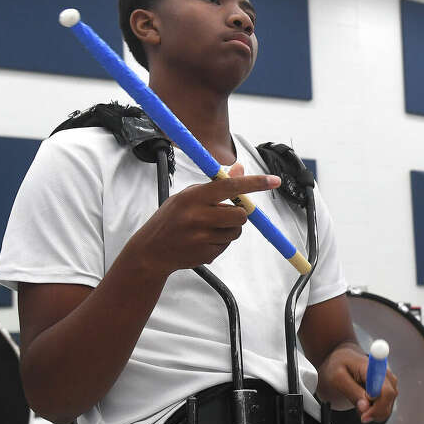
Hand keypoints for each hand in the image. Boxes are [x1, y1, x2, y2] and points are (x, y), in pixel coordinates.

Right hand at [125, 163, 279, 276]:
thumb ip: (215, 185)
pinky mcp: (206, 254)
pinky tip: (202, 241)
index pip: (230, 186)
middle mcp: (198, 217)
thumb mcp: (188, 196)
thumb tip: (240, 169)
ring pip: (236, 231)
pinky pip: (226, 246)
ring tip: (208, 228)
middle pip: (241, 214)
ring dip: (229, 229)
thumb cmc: (171, 218)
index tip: (273, 180)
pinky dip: (220, 243)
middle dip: (240, 214)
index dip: (254, 183)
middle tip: (226, 213)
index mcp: (193, 197)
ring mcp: (202, 238)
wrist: (151, 250)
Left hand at [318, 344, 398, 422]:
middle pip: (389, 399)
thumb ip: (352, 392)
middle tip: (360, 416)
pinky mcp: (387, 390)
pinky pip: (385, 407)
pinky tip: (364, 406)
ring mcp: (388, 383)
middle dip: (375, 412)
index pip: (386, 390)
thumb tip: (365, 408)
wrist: (341, 359)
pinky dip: (375, 411)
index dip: (378, 405)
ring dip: (374, 413)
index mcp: (373, 367)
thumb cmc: (338, 365)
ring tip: (358, 406)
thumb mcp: (337, 378)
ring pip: (388, 405)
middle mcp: (385, 374)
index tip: (365, 412)